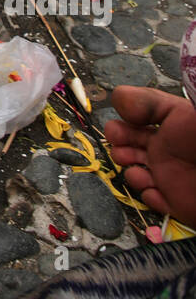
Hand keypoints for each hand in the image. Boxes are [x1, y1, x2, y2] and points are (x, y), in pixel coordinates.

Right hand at [106, 85, 195, 229]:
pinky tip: (158, 191)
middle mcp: (165, 150)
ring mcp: (168, 176)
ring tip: (141, 172)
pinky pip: (152, 200)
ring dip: (131, 173)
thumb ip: (148, 101)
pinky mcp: (174, 201)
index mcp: (167, 126)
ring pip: (135, 174)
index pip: (135, 121)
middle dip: (119, 148)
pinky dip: (150, 197)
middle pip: (129, 147)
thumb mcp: (179, 111)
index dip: (121, 125)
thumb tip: (118, 97)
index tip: (119, 128)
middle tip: (122, 149)